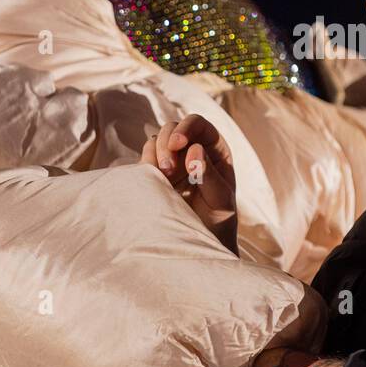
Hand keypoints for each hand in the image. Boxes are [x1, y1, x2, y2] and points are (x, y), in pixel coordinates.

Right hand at [140, 114, 238, 255]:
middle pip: (173, 128)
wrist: (199, 242)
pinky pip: (145, 159)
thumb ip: (209, 174)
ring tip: (163, 177)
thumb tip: (195, 150)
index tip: (177, 144)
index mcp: (215, 148)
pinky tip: (154, 181)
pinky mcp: (156, 173)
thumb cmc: (218, 220)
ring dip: (155, 155)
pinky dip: (146, 165)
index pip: (198, 124)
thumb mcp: (220, 199)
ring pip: (156, 141)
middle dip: (167, 144)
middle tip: (167, 170)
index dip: (185, 128)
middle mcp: (192, 148)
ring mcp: (173, 160)